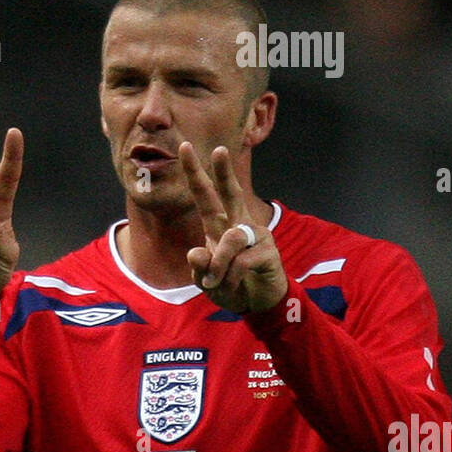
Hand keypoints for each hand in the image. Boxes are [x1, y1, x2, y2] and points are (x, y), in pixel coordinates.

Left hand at [180, 143, 287, 314]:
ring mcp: (255, 236)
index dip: (195, 173)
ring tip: (215, 283)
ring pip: (231, 239)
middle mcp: (238, 224)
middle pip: (231, 193)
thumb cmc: (230, 286)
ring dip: (219, 264)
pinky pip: (242, 261)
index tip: (184, 147)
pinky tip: (230, 286)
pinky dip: (230, 278)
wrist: (257, 304)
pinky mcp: (268, 251)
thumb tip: (195, 252)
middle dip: (223, 172)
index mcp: (219, 226)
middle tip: (219, 149)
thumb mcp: (207, 281)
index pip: (205, 196)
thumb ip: (199, 268)